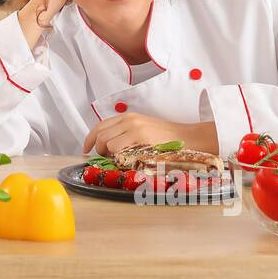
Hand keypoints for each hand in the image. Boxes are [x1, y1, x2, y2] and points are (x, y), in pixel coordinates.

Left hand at [82, 114, 214, 157]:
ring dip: (107, 155)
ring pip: (107, 143)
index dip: (90, 138)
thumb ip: (127, 134)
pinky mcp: (140, 138)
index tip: (86, 148)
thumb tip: (109, 147)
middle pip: (101, 134)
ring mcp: (134, 128)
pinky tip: (126, 161)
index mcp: (129, 117)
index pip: (101, 125)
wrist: (190, 138)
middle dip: (98, 149)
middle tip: (104, 159)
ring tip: (118, 161)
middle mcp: (129, 119)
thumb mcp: (145, 130)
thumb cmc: (169, 139)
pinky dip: (117, 157)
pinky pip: (117, 149)